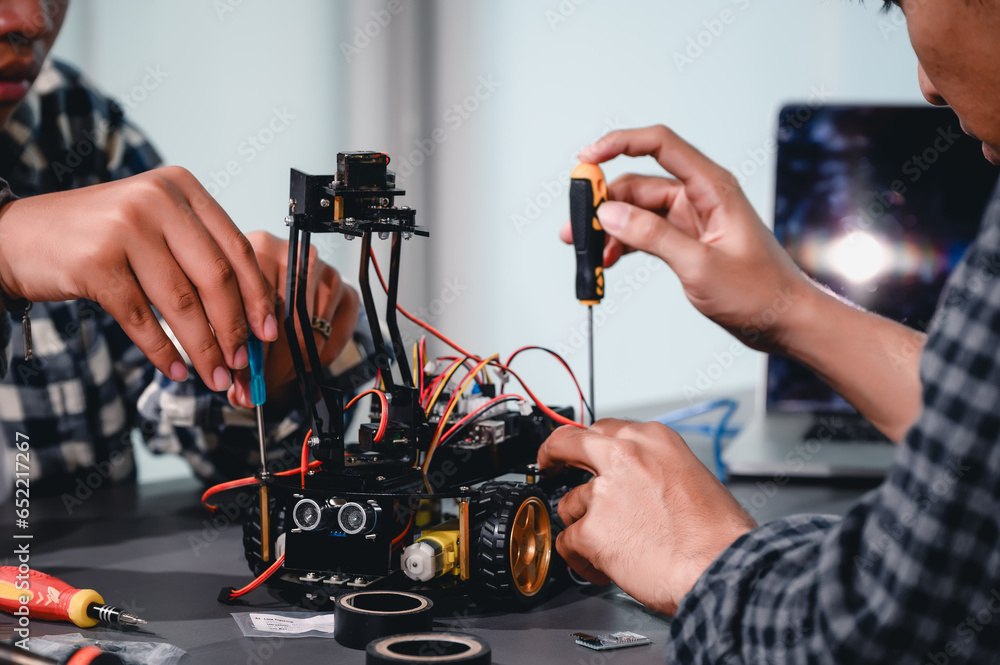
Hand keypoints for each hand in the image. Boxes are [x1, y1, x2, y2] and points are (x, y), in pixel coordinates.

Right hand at [0, 166, 276, 389]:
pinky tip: (177, 371)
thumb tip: (250, 314)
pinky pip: (142, 319)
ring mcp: (124, 229)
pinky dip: (163, 352)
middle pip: (216, 277)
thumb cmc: (97, 236)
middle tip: (241, 363)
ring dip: (203, 348)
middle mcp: (156, 200)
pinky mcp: (95, 263)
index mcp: (181, 187)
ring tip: (215, 376)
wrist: (17, 236)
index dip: (258, 295)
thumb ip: (198, 254)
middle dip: (234, 328)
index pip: (237, 247)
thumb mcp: (154, 226)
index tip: (269, 331)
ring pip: (181, 303)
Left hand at [228, 232, 358, 408]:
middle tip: (259, 386)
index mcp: (260, 248)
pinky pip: (334, 337)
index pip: (256, 304)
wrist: (276, 274)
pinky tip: (300, 362)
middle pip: (286, 321)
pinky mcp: (347, 291)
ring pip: (310, 333)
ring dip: (292, 364)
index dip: (249, 348)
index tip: (242, 378)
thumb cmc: (249, 290)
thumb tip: (239, 390)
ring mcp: (325, 273)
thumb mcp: (227, 306)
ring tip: (276, 376)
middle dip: (270, 364)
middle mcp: (296, 256)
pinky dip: (317, 358)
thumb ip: (227, 341)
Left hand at [538, 419, 755, 614]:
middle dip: (553, 455)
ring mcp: (604, 492)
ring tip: (607, 546)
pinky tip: (599, 566)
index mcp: (652, 440)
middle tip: (548, 466)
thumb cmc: (718, 534)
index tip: (579, 451)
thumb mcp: (692, 477)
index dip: (587, 444)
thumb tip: (637, 482)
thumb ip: (654, 470)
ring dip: (582, 526)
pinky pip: (567, 542)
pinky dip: (580, 557)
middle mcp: (624, 457)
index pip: (603, 430)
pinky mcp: (591, 529)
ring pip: (569, 504)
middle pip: (567, 444)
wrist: (721, 568)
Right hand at [559, 125, 815, 352]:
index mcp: (712, 187)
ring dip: (610, 228)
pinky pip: (646, 232)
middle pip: (639, 183)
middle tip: (576, 227)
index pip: (659, 144)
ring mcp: (692, 219)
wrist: (785, 321)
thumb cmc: (759, 293)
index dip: (619, 143)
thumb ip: (652, 236)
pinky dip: (625, 243)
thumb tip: (609, 213)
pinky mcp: (687, 241)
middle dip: (603, 202)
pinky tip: (609, 260)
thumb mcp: (700, 265)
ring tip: (587, 251)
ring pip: (637, 211)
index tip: (586, 158)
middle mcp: (700, 196)